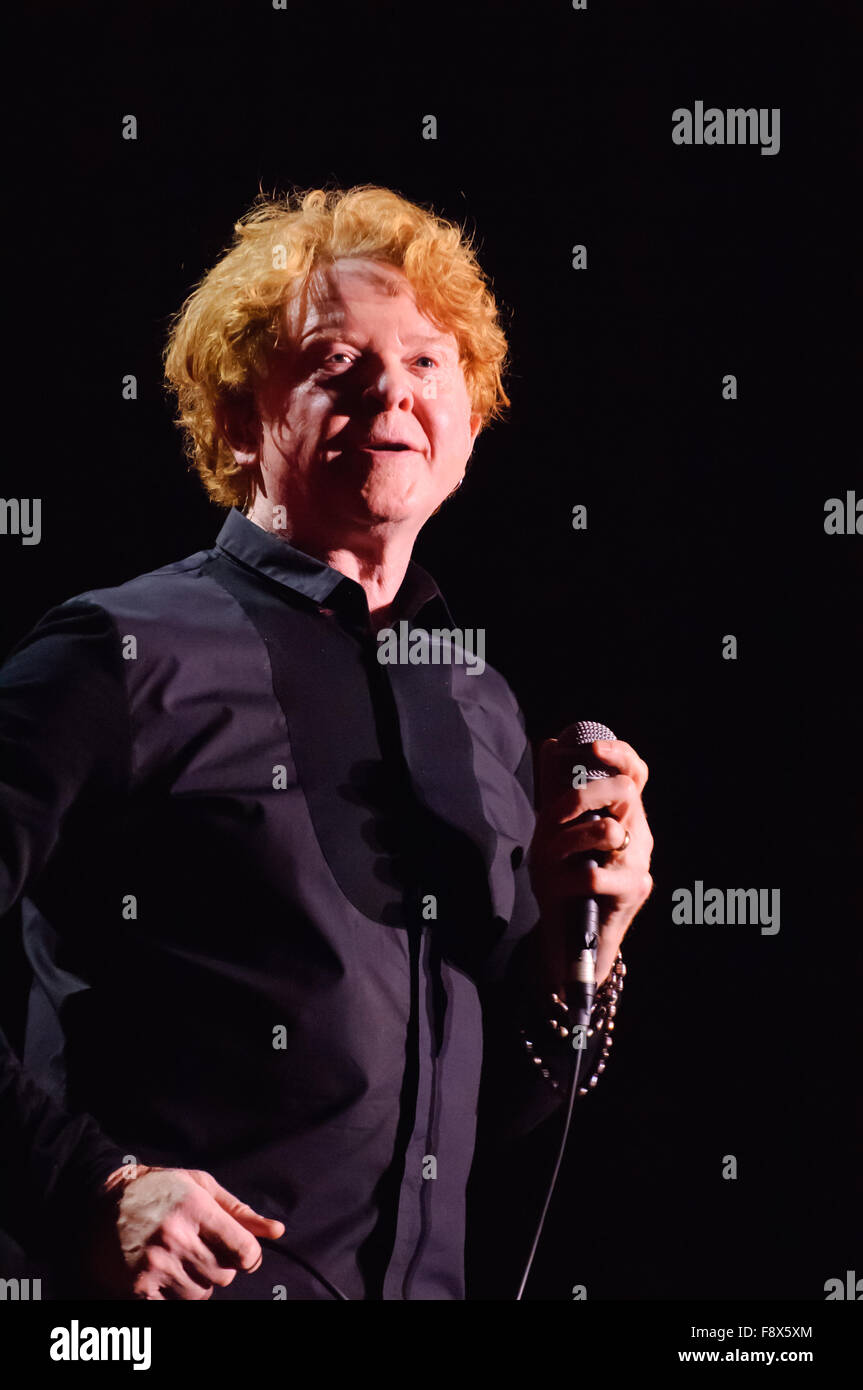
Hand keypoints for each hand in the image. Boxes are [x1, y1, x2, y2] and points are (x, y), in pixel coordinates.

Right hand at [84, 1164, 284, 1299]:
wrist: (99, 1202)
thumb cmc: (157, 1188)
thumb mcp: (200, 1186)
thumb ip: (239, 1211)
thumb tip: (277, 1231)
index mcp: (195, 1209)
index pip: (244, 1251)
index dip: (250, 1255)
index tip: (243, 1252)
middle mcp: (176, 1238)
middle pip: (225, 1274)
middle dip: (222, 1264)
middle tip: (203, 1248)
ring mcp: (156, 1265)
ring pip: (202, 1293)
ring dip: (199, 1281)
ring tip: (182, 1258)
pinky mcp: (139, 1287)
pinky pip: (175, 1305)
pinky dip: (176, 1294)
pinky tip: (166, 1273)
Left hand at [529, 737, 653, 989]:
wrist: (571, 939)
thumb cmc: (563, 880)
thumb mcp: (554, 832)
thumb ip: (557, 794)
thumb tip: (552, 743)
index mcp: (623, 815)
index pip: (636, 772)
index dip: (619, 754)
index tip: (592, 749)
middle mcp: (638, 834)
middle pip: (624, 791)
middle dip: (585, 795)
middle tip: (558, 815)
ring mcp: (639, 863)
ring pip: (607, 830)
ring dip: (567, 841)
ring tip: (551, 859)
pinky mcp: (631, 893)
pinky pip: (592, 876)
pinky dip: (564, 878)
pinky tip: (555, 886)